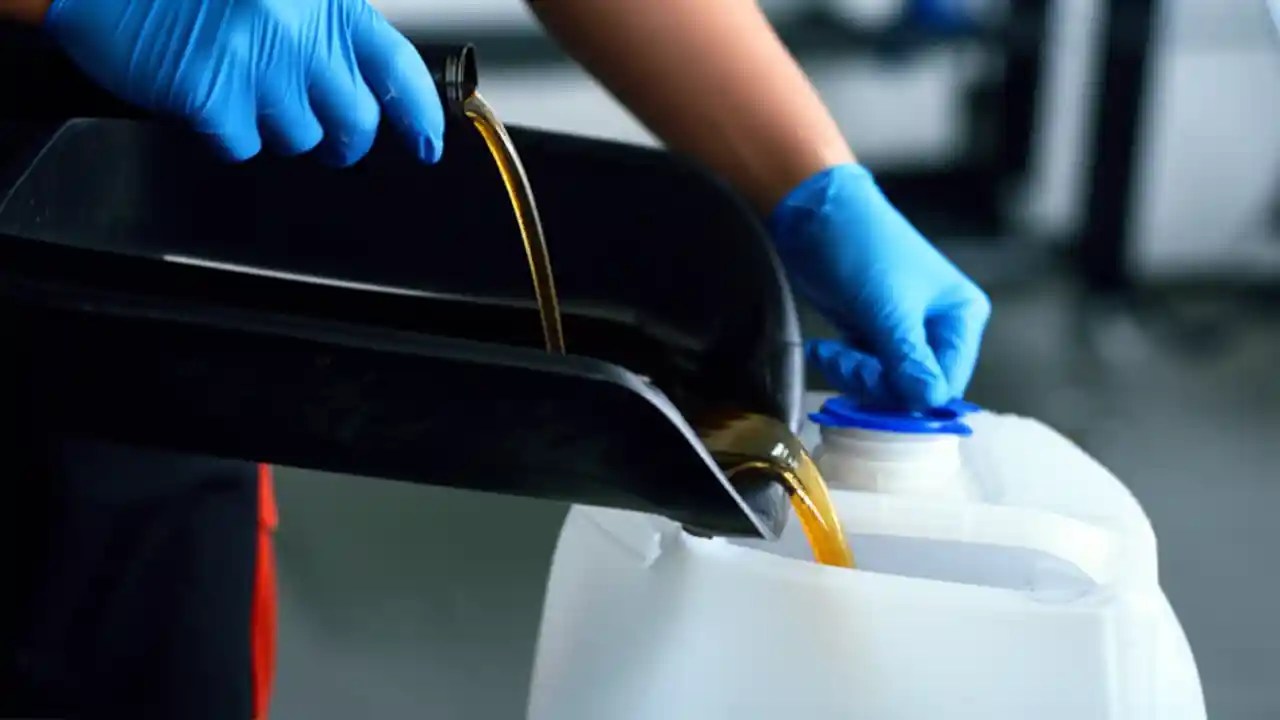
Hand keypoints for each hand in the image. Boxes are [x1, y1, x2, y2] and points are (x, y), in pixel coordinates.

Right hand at [43, 0, 443, 165]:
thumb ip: (318, 28)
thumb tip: (356, 85)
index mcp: (326, 0)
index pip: (396, 65)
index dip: (418, 113)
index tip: (429, 142)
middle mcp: (300, 28)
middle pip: (355, 122)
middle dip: (343, 140)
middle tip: (326, 137)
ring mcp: (258, 62)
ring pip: (299, 139)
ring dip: (271, 127)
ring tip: (237, 87)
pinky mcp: (212, 94)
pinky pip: (240, 146)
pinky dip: (221, 133)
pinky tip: (202, 97)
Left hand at [769, 164, 990, 409]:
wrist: (815, 215)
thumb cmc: (860, 249)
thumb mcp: (888, 310)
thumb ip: (910, 361)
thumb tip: (929, 402)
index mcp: (962, 317)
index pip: (948, 383)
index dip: (912, 395)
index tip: (876, 385)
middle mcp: (940, 327)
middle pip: (916, 388)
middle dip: (876, 382)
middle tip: (846, 362)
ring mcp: (906, 331)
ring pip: (888, 383)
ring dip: (854, 375)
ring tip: (830, 351)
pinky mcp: (874, 332)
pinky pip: (867, 370)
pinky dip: (845, 367)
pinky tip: (826, 349)